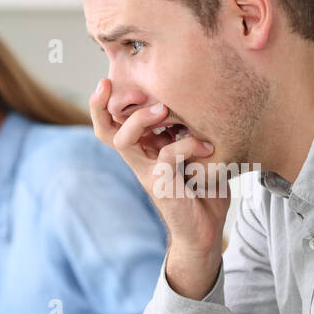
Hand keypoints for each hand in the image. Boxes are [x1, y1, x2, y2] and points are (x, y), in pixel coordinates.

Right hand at [90, 78, 230, 299]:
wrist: (205, 233)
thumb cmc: (203, 191)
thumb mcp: (198, 154)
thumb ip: (193, 130)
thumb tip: (208, 97)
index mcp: (144, 149)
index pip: (113, 122)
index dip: (104, 101)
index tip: (109, 79)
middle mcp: (139, 159)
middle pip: (105, 129)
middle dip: (107, 104)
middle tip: (135, 90)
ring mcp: (147, 173)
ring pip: (124, 140)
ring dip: (141, 119)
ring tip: (164, 109)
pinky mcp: (161, 185)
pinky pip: (166, 155)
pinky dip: (187, 145)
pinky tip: (207, 147)